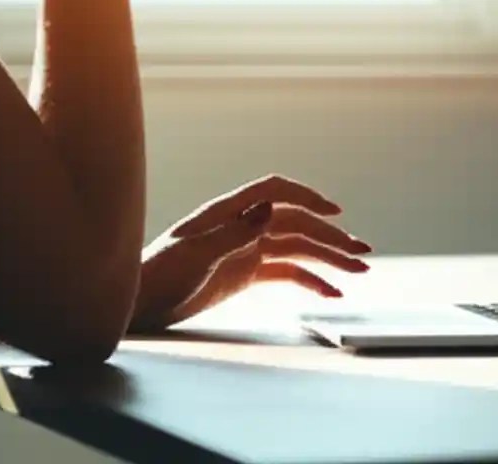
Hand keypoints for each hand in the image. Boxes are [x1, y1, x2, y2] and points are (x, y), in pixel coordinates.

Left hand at [129, 176, 371, 332]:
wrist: (135, 305)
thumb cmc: (156, 277)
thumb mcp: (194, 255)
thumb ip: (233, 232)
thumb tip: (269, 207)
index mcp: (227, 213)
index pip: (274, 192)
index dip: (307, 197)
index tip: (335, 213)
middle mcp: (241, 226)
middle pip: (296, 224)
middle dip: (331, 237)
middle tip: (362, 253)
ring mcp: (245, 249)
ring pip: (297, 248)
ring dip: (329, 257)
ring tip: (359, 270)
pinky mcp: (245, 273)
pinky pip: (286, 272)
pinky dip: (310, 279)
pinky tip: (331, 289)